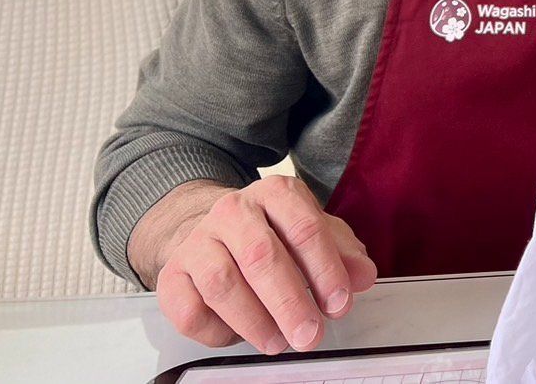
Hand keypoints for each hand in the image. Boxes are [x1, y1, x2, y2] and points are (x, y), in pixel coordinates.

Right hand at [148, 176, 376, 352]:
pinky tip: (240, 335)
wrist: (209, 231)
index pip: (304, 228)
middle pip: (262, 256)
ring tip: (279, 342)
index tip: (339, 304)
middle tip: (310, 335)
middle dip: (290, 302)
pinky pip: (190, 310)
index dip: (325, 269)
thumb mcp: (313, 234)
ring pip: (222, 284)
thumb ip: (342, 253)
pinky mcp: (172, 275)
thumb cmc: (272, 235)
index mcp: (275, 194)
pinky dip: (217, 331)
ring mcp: (197, 242)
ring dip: (255, 320)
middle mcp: (233, 211)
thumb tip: (364, 276)